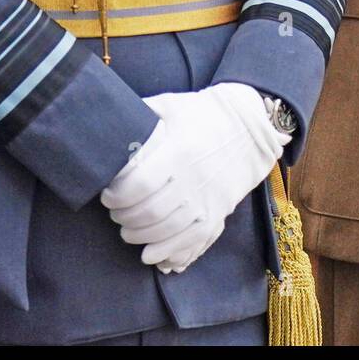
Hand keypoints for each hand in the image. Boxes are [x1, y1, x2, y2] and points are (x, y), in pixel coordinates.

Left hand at [100, 83, 287, 273]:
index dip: (117, 195)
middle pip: (149, 213)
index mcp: (179, 151)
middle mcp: (193, 179)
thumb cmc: (203, 114)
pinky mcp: (218, 213)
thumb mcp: (170, 105)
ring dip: (140, 237)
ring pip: (167, 232)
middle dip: (124, 218)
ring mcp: (208, 200)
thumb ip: (140, 114)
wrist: (250, 128)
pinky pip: (191, 242)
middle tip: (115, 213)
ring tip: (128, 230)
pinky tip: (150, 254)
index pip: (138, 185)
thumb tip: (109, 121)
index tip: (108, 194)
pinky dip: (168, 253)